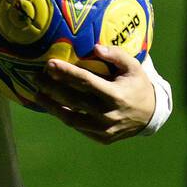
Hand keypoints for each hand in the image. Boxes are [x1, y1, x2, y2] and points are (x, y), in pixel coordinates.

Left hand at [32, 43, 155, 143]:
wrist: (151, 115)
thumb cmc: (137, 85)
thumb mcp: (133, 67)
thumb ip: (115, 55)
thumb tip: (94, 47)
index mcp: (116, 95)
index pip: (85, 82)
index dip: (66, 73)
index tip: (49, 64)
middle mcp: (108, 114)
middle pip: (73, 100)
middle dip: (51, 87)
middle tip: (35, 77)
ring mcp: (104, 129)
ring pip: (71, 118)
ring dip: (51, 106)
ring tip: (37, 93)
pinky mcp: (101, 138)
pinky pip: (78, 127)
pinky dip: (64, 116)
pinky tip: (53, 106)